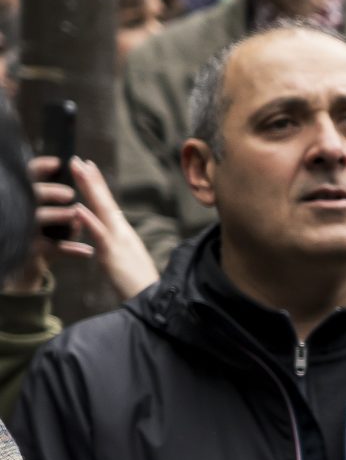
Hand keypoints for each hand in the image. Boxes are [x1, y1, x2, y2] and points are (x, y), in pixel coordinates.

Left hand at [23, 155, 159, 301]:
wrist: (154, 301)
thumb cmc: (139, 285)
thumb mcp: (125, 260)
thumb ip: (116, 246)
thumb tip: (108, 238)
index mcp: (123, 233)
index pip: (108, 204)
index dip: (97, 185)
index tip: (87, 166)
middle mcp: (122, 232)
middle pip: (104, 200)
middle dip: (91, 179)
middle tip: (78, 159)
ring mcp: (118, 241)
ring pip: (102, 210)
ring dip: (90, 188)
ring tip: (79, 170)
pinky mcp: (113, 255)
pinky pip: (99, 235)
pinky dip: (89, 220)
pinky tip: (78, 208)